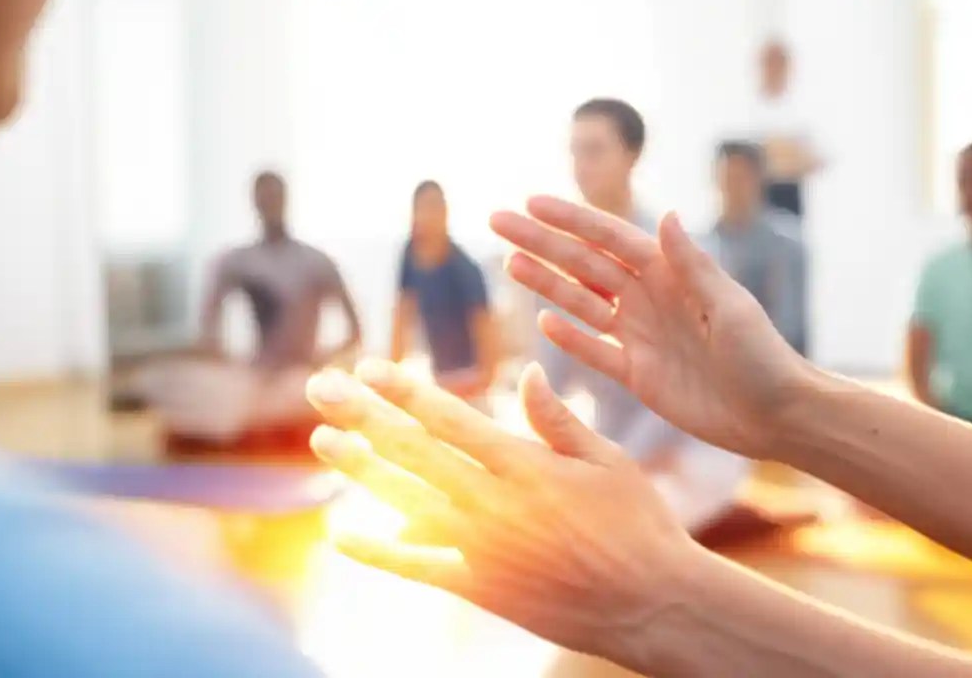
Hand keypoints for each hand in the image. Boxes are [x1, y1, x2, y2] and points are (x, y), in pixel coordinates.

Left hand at [306, 359, 699, 661]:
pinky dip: (375, 549)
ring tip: (320, 440)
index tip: (367, 366)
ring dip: (359, 468)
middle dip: (363, 416)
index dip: (403, 390)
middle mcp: (494, 503)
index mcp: (526, 465)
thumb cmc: (639, 525)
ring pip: (405, 501)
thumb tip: (524, 373)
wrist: (651, 606)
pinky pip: (416, 567)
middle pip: (413, 451)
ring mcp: (482, 547)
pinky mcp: (479, 586)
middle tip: (320, 387)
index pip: (449, 418)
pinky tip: (338, 531)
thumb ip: (558, 421)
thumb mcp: (609, 461)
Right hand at [490, 195, 812, 456]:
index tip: (532, 201)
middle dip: (541, 243)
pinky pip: (595, 351)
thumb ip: (692, 265)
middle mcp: (651, 298)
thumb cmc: (763, 356)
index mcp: (672, 274)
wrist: (776, 415)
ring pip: (581, 303)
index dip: (571, 220)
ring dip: (546, 283)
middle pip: (584, 264)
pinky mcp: (639, 375)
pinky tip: (543, 321)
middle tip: (498, 222)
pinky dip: (570, 338)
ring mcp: (641, 336)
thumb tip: (665, 215)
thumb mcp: (728, 307)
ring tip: (509, 263)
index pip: (610, 239)